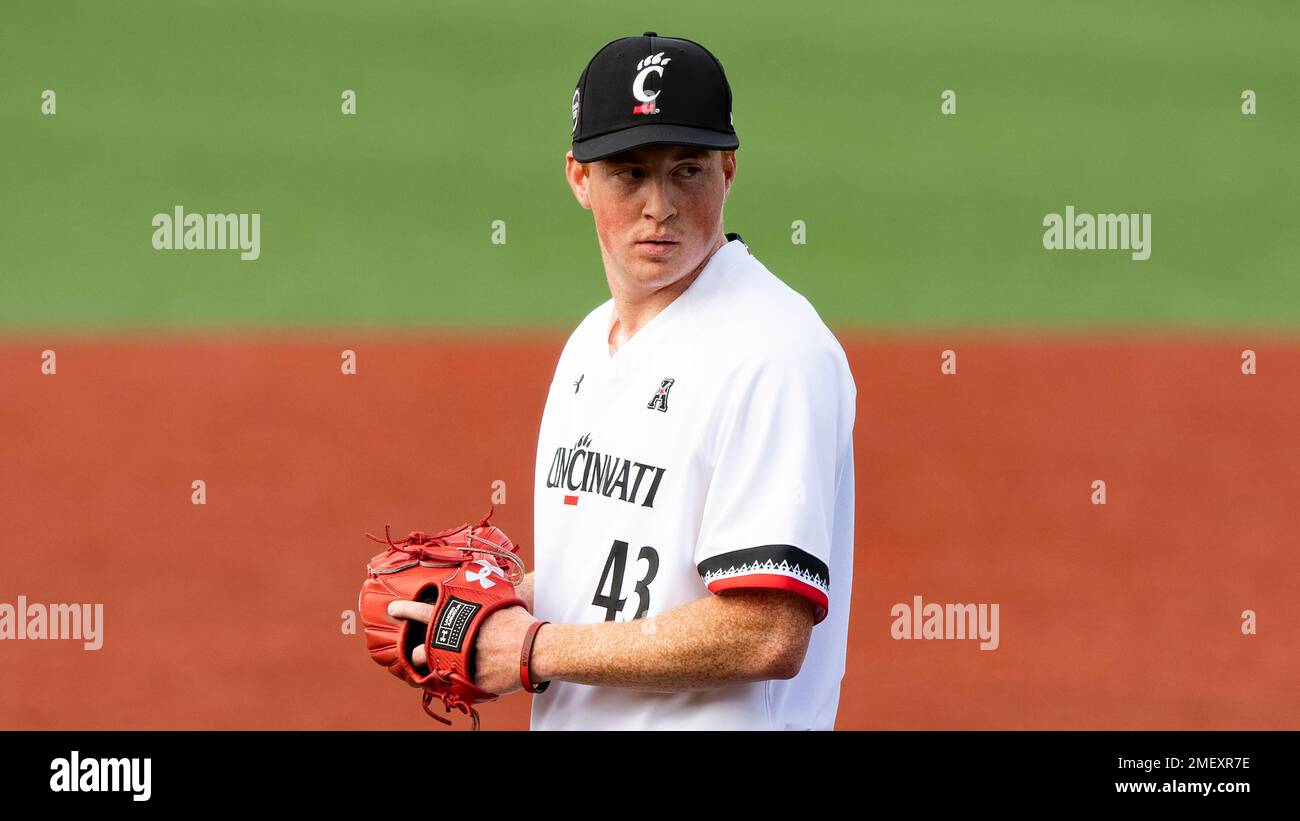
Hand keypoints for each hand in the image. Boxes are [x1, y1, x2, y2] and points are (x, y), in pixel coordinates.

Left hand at [387, 600, 537, 695]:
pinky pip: (455, 683)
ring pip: (434, 667)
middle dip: (414, 649)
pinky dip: (454, 680)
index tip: (393, 609)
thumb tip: (480, 572)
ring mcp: (461, 664)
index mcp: (460, 619)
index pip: (424, 611)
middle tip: (409, 647)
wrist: (535, 649)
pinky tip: (454, 677)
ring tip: (431, 664)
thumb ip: (481, 595)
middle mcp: (456, 642)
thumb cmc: (519, 622)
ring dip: (430, 666)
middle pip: (423, 648)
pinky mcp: (470, 682)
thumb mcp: (499, 600)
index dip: (407, 609)